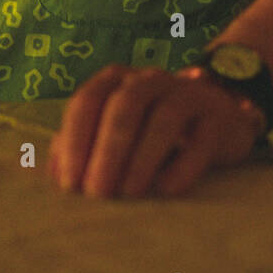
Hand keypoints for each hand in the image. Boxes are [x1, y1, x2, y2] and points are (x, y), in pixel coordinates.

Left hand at [47, 64, 265, 199]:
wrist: (216, 114)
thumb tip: (55, 173)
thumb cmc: (150, 126)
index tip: (69, 184)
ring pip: (164, 117)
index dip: (75, 140)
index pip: (87, 100)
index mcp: (116, 80)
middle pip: (124, 105)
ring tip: (129, 193)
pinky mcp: (217, 118)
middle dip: (107, 149)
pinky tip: (167, 188)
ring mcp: (186, 94)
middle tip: (97, 193)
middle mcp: (149, 80)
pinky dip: (184, 165)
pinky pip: (202, 139)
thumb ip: (82, 143)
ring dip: (142, 156)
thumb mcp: (114, 130)